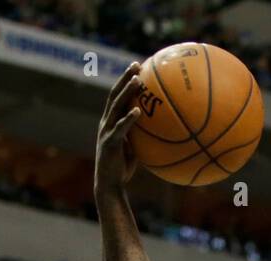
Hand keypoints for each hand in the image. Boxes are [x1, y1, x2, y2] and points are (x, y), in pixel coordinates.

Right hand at [94, 63, 142, 200]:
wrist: (110, 185)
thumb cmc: (124, 168)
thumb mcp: (136, 148)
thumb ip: (143, 136)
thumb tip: (164, 130)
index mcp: (112, 121)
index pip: (119, 96)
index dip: (126, 81)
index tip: (138, 68)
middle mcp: (106, 122)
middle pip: (115, 94)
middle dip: (125, 78)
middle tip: (137, 65)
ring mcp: (106, 131)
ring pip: (115, 106)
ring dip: (126, 92)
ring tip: (137, 81)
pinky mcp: (109, 143)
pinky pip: (120, 129)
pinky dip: (129, 119)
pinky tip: (139, 112)